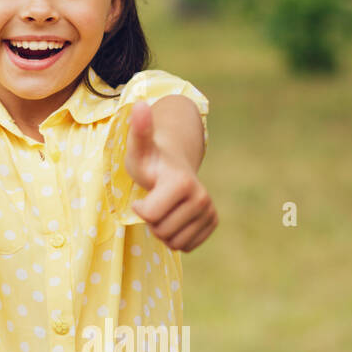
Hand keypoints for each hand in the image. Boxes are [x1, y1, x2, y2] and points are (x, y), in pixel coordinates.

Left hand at [124, 101, 217, 251]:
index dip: (140, 209)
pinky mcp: (213, 222)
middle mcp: (201, 198)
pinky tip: (174, 216)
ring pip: (174, 242)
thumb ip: (138, 131)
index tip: (143, 195)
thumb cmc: (150, 160)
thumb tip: (139, 104)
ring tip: (164, 208)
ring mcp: (210, 211)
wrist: (173, 165)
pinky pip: (186, 247)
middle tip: (155, 201)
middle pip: (162, 232)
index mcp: (182, 182)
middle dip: (152, 221)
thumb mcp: (138, 148)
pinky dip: (176, 236)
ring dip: (163, 230)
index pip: (150, 216)